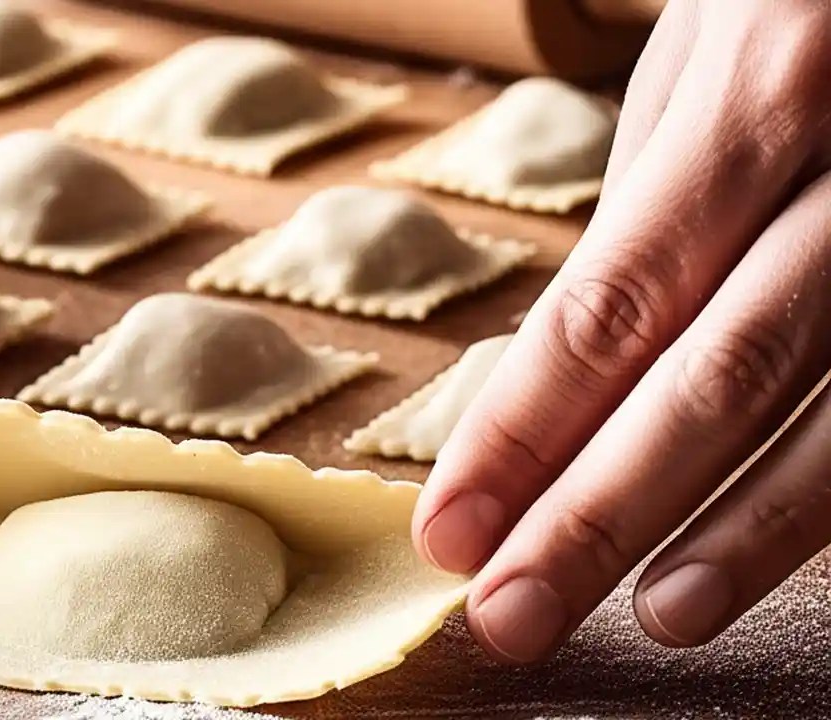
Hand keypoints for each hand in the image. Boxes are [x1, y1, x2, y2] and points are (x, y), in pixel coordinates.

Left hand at [413, 0, 830, 660]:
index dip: (522, 432)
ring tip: (658, 614)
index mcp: (761, 95)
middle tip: (514, 613)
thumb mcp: (702, 75)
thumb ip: (646, 225)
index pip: (609, 306)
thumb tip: (563, 379)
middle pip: (712, 378)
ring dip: (740, 534)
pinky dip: (830, 490)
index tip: (451, 529)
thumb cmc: (803, 12)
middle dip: (601, 514)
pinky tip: (771, 549)